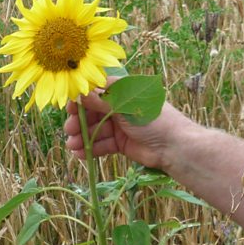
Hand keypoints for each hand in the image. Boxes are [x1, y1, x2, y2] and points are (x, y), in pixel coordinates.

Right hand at [63, 82, 188, 171]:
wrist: (174, 147)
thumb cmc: (153, 119)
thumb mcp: (125, 108)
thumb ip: (102, 102)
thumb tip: (79, 93)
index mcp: (123, 91)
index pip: (96, 90)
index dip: (82, 98)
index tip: (69, 106)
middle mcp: (120, 106)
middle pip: (92, 111)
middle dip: (79, 120)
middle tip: (69, 129)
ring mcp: (120, 125)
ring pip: (95, 129)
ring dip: (82, 136)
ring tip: (72, 145)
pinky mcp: (121, 143)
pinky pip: (102, 144)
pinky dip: (91, 148)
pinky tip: (80, 154)